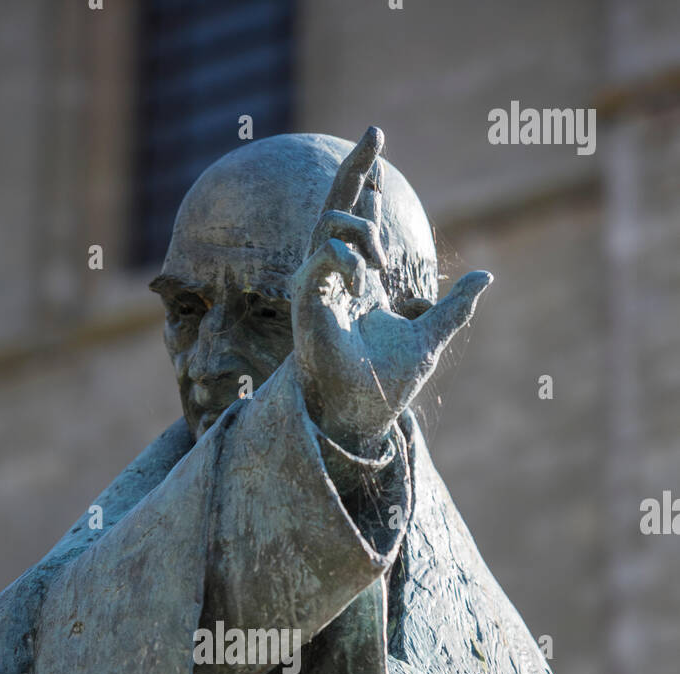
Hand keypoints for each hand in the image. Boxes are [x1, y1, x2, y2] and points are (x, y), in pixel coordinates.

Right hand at [291, 125, 491, 455]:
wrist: (363, 415)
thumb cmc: (387, 384)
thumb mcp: (432, 337)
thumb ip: (455, 307)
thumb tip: (488, 276)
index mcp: (363, 281)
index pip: (363, 222)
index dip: (371, 188)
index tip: (382, 154)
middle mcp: (338, 276)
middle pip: (339, 205)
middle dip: (356, 167)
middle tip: (376, 133)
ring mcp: (321, 284)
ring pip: (330, 221)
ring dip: (362, 227)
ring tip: (378, 260)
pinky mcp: (309, 298)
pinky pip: (323, 254)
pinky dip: (346, 256)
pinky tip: (361, 279)